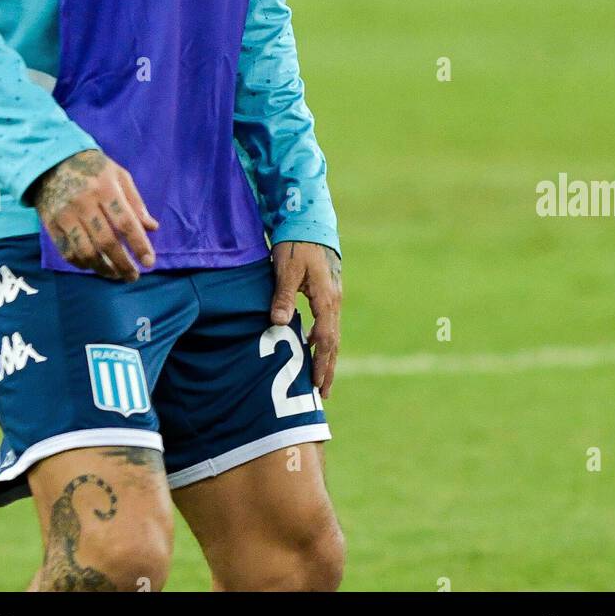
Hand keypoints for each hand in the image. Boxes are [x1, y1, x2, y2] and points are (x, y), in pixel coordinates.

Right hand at [29, 149, 158, 281]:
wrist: (52, 161)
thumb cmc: (93, 168)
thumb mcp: (119, 176)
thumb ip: (136, 202)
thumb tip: (152, 228)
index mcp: (105, 188)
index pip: (125, 222)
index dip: (139, 245)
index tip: (149, 262)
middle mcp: (84, 203)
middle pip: (106, 242)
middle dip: (123, 264)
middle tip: (133, 276)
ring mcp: (65, 215)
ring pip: (86, 252)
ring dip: (103, 269)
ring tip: (116, 275)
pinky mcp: (51, 225)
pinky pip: (67, 252)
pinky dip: (82, 264)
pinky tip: (94, 266)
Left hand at [271, 241, 341, 398]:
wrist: (309, 221)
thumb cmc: (297, 244)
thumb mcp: (286, 268)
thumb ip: (283, 296)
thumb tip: (279, 323)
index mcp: (327, 298)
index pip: (327, 339)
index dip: (321, 363)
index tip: (315, 385)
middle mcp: (334, 301)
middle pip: (334, 342)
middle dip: (328, 368)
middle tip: (322, 394)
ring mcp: (333, 296)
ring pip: (333, 333)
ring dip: (327, 356)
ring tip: (321, 379)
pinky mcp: (327, 292)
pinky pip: (328, 323)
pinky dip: (323, 340)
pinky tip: (314, 345)